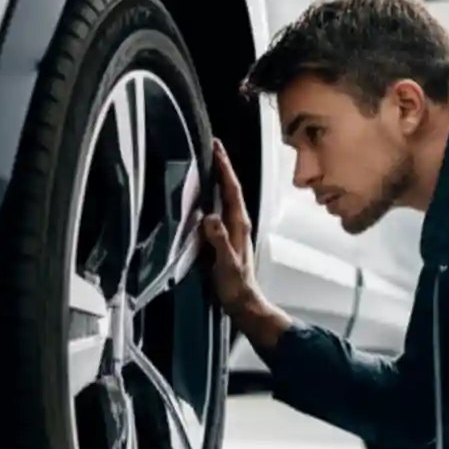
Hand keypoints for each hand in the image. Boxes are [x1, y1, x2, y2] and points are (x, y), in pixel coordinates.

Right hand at [202, 138, 261, 315]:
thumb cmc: (235, 285)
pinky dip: (214, 196)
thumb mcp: (226, 263)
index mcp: (239, 225)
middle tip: (213, 146)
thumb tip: (209, 217)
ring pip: (226, 197)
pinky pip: (220, 209)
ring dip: (219, 179)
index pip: (231, 190)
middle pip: (231, 188)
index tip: (216, 148)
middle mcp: (239, 223)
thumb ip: (218, 240)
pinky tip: (205, 195)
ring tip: (208, 163)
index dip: (224, 168)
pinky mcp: (227, 237)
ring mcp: (234, 230)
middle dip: (222, 166)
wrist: (242, 301)